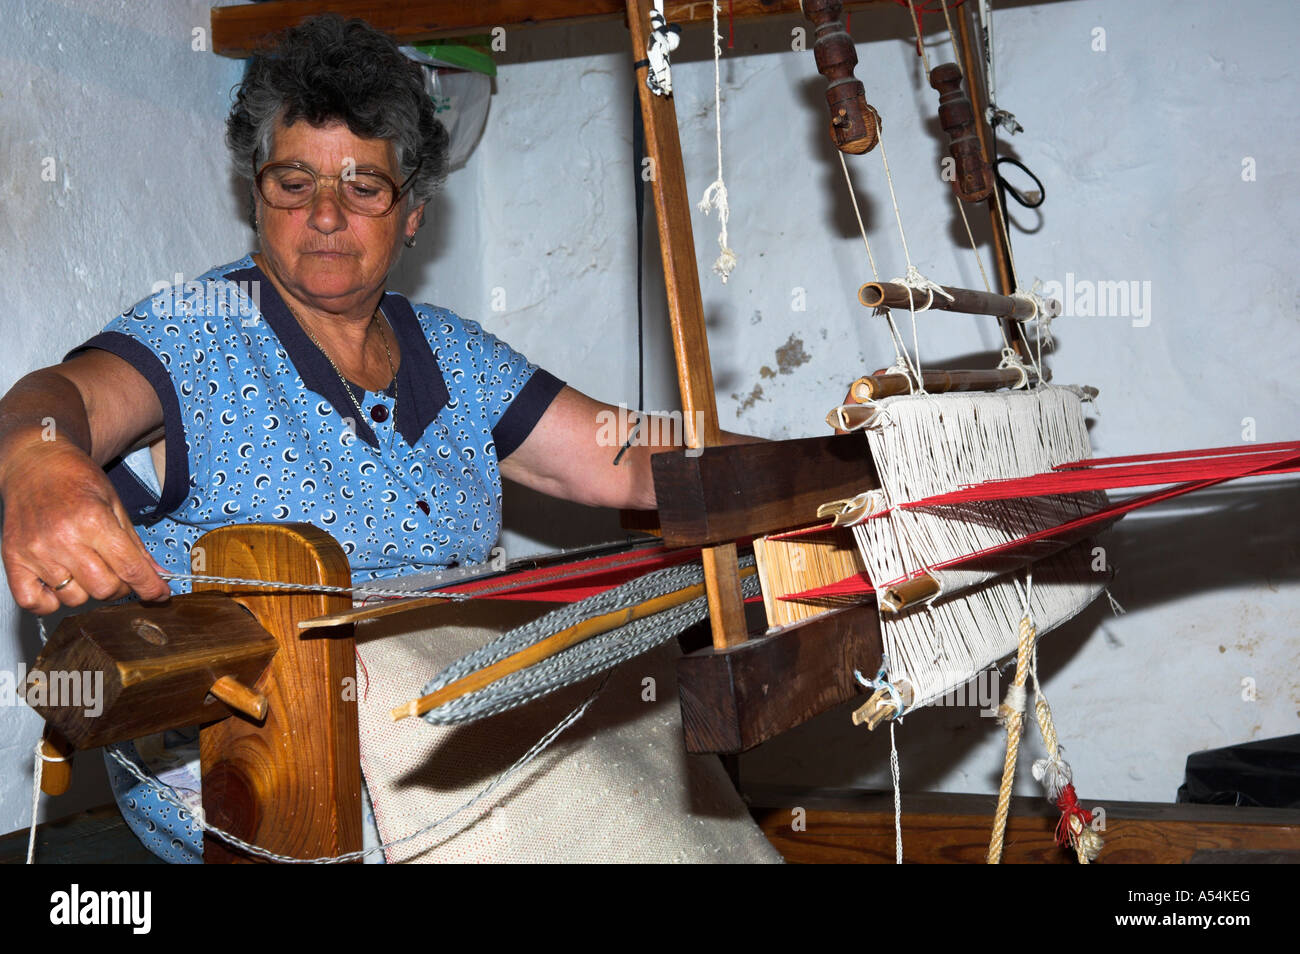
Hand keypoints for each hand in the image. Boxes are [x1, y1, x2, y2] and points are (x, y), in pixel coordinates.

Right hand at [0, 439, 170, 613]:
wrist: (35, 463)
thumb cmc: (76, 480)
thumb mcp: (115, 505)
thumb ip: (136, 545)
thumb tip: (158, 576)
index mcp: (93, 520)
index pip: (130, 568)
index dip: (150, 586)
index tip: (159, 593)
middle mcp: (63, 538)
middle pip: (105, 588)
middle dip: (120, 586)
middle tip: (118, 572)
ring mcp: (35, 552)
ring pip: (75, 598)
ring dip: (87, 591)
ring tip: (84, 568)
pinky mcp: (13, 560)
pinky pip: (34, 603)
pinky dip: (50, 602)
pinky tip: (59, 583)